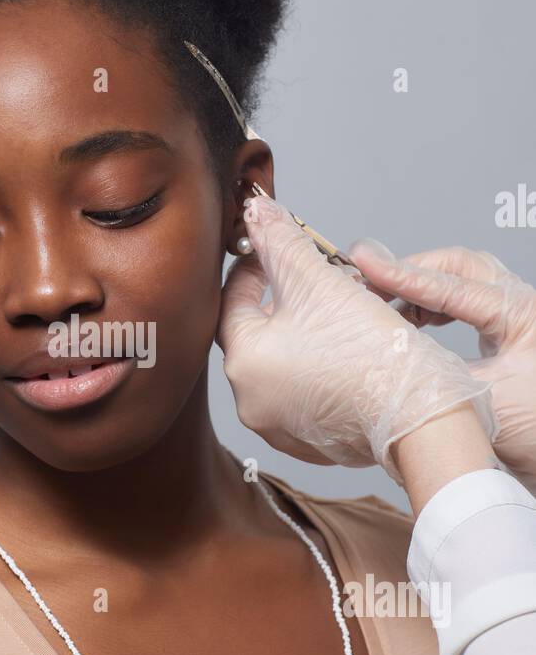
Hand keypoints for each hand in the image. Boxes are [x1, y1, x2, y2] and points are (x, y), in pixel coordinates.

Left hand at [217, 194, 497, 481]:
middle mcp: (251, 402)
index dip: (254, 266)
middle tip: (316, 278)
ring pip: (284, 363)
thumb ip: (282, 242)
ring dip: (305, 333)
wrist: (422, 420)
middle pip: (258, 334)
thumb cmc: (370, 355)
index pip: (231, 300)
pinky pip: (307, 393)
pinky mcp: (313, 442)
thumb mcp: (320, 282)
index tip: (278, 248)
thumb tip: (257, 212)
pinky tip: (349, 353)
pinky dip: (321, 367)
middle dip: (285, 300)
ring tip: (339, 312)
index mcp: (243, 363)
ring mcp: (281, 427)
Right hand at [346, 239, 535, 489]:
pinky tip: (406, 322)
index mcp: (522, 315)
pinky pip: (461, 303)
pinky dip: (429, 307)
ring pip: (458, 281)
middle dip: (410, 270)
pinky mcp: (502, 333)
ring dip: (418, 289)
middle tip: (367, 279)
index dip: (402, 276)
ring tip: (380, 304)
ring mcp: (512, 317)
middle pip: (457, 267)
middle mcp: (520, 306)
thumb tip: (387, 348)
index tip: (365, 263)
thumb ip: (434, 370)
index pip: (452, 287)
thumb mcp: (480, 402)